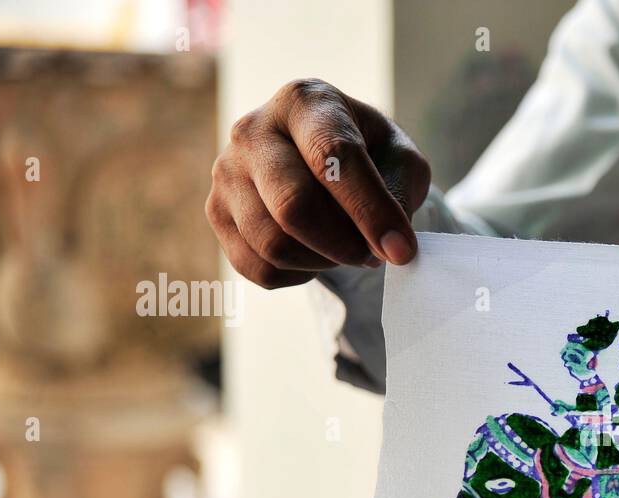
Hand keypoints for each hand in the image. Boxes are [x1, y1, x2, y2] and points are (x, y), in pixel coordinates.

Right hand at [206, 78, 429, 288]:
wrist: (325, 158)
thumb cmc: (371, 155)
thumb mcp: (400, 160)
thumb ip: (399, 194)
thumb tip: (388, 245)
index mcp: (304, 102)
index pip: (333, 158)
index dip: (370, 211)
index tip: (401, 251)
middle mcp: (253, 130)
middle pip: (293, 206)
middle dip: (344, 245)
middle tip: (373, 253)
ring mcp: (227, 172)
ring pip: (274, 245)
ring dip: (323, 262)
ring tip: (346, 247)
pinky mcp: (217, 213)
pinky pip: (259, 268)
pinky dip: (298, 274)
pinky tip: (315, 253)